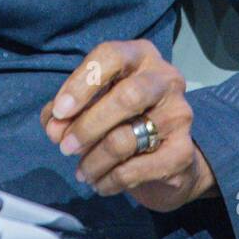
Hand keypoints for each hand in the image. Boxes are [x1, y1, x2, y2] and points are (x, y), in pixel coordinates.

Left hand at [40, 39, 219, 211]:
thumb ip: (67, 112)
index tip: (59, 112)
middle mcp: (165, 78)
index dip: (81, 84)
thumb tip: (54, 128)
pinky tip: (100, 184)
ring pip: (128, 137)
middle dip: (88, 126)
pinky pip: (138, 168)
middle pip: (127, 97)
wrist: (169, 156)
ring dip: (95, 160)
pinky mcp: (183, 151)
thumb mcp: (91, 105)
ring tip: (81, 172)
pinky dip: (111, 179)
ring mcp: (179, 114)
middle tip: (65, 147)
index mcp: (140, 55)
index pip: (110, 56)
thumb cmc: (123, 117)